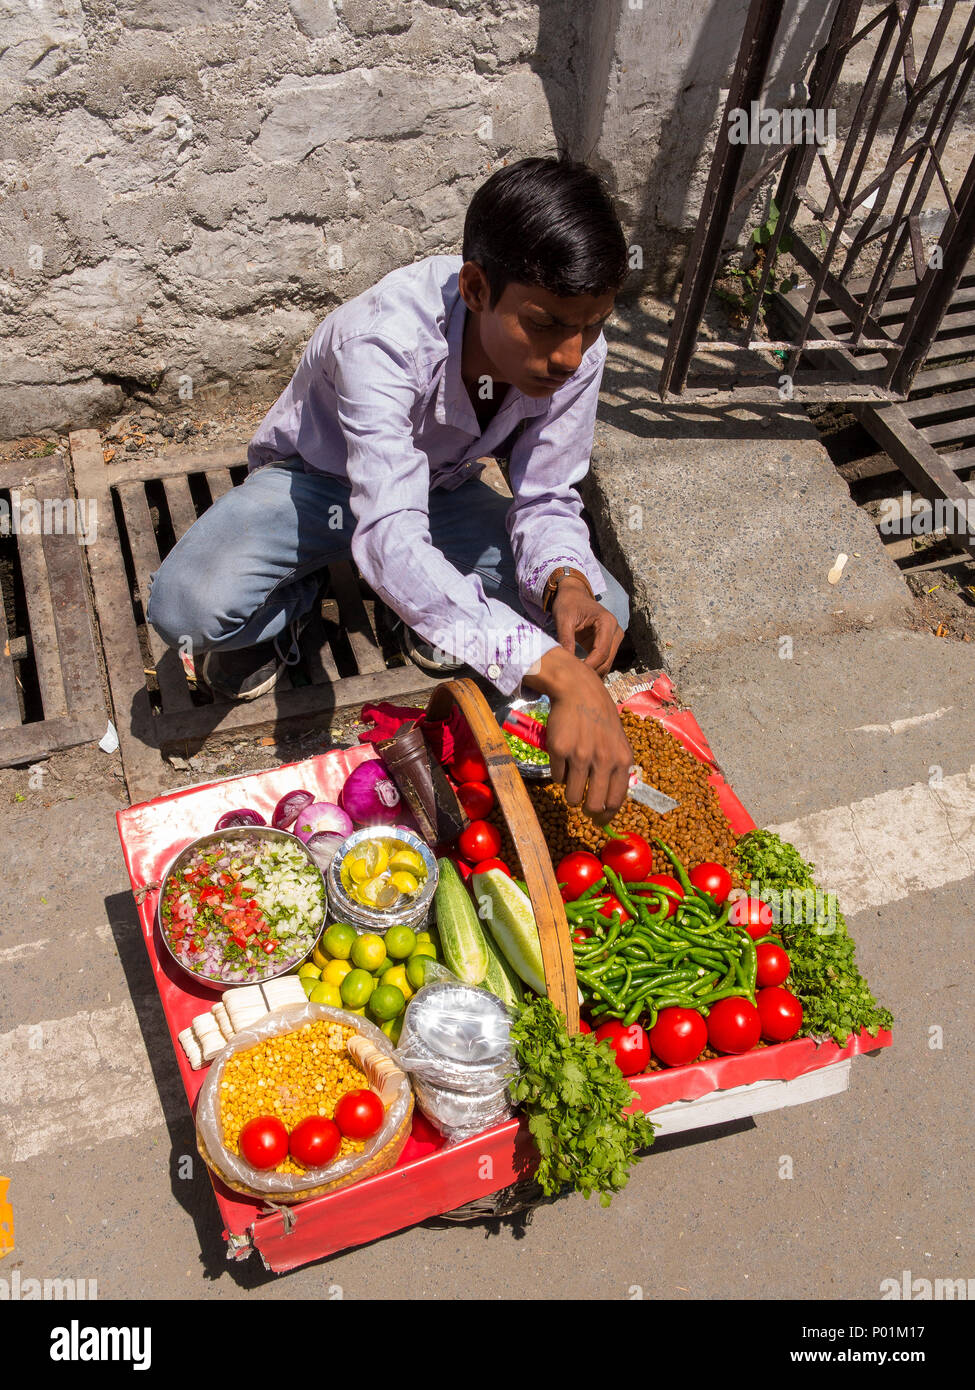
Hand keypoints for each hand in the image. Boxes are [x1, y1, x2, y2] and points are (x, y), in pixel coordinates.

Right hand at [521, 646, 632, 824]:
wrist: (579, 691)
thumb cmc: (600, 718)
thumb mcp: (618, 742)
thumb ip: (617, 769)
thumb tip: (608, 803)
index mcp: (622, 760)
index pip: (616, 800)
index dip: (606, 816)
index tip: (598, 821)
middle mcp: (603, 760)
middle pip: (594, 805)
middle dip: (587, 811)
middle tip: (582, 807)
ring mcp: (580, 756)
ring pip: (572, 797)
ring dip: (570, 794)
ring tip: (571, 779)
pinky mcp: (559, 751)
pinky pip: (556, 778)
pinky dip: (558, 773)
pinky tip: (563, 758)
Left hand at [552, 576, 623, 677]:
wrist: (572, 596)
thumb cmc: (568, 604)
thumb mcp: (563, 619)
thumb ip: (566, 639)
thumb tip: (567, 663)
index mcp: (607, 622)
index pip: (602, 650)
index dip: (590, 665)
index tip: (575, 675)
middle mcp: (615, 630)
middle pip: (607, 659)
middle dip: (593, 672)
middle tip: (574, 682)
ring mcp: (614, 638)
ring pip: (607, 662)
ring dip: (594, 673)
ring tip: (576, 680)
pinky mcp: (608, 643)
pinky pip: (603, 661)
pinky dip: (593, 669)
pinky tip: (580, 676)